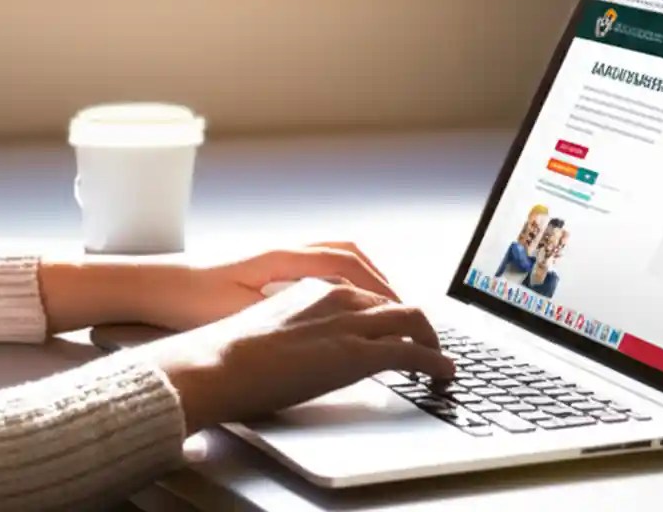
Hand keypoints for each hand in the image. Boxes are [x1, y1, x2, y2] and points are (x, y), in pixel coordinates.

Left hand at [140, 242, 399, 330]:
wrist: (151, 286)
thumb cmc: (190, 299)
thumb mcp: (241, 312)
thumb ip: (286, 315)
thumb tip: (328, 323)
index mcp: (281, 257)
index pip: (345, 262)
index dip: (378, 285)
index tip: (400, 308)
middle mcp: (282, 249)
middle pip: (348, 253)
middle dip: (380, 280)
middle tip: (404, 309)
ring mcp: (275, 256)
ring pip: (333, 257)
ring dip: (362, 278)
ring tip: (382, 307)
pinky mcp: (266, 269)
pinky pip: (318, 267)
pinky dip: (341, 281)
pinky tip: (342, 306)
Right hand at [146, 279, 453, 431]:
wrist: (218, 364)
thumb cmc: (229, 353)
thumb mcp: (267, 327)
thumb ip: (294, 328)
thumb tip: (303, 349)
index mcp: (313, 289)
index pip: (364, 294)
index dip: (384, 313)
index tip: (392, 328)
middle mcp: (336, 297)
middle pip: (394, 302)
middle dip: (415, 323)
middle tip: (425, 342)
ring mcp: (350, 322)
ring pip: (411, 319)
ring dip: (431, 339)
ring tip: (440, 360)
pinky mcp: (358, 353)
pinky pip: (413, 352)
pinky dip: (435, 362)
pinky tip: (443, 374)